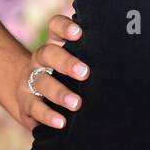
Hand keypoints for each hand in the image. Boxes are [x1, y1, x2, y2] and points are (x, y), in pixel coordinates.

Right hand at [15, 14, 89, 131]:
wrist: (32, 97)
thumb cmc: (66, 79)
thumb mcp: (76, 65)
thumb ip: (91, 59)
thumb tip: (124, 61)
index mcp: (55, 45)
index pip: (55, 27)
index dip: (64, 27)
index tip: (78, 33)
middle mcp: (40, 60)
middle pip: (48, 53)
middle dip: (66, 62)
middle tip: (85, 73)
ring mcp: (30, 80)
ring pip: (42, 82)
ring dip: (60, 93)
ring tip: (76, 104)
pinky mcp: (25, 102)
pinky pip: (34, 107)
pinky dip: (48, 115)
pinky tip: (61, 122)